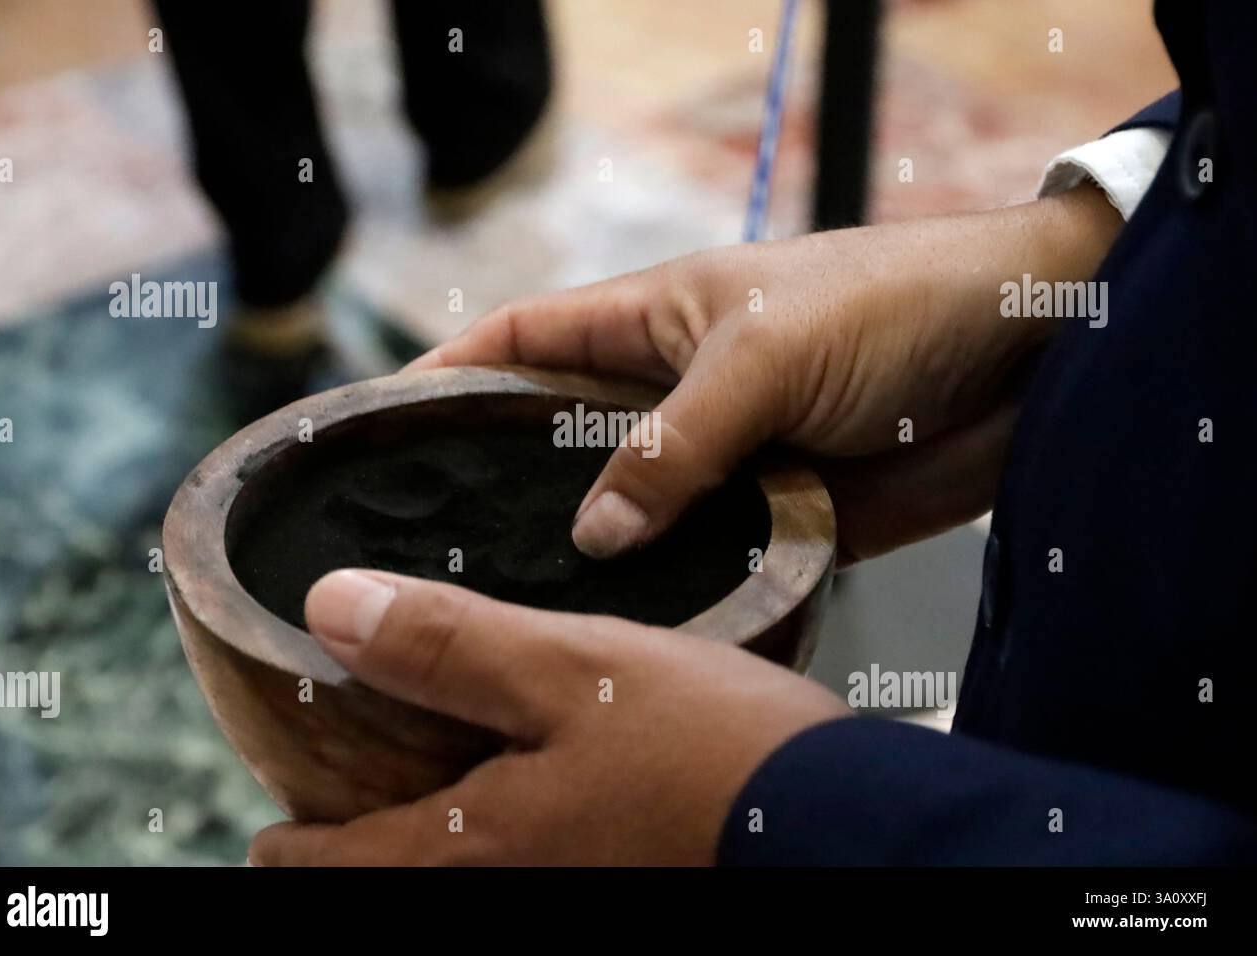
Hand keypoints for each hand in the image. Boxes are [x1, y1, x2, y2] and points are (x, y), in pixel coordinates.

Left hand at [248, 569, 849, 864]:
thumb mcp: (571, 671)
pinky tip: (541, 775)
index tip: (268, 836)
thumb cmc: (712, 755)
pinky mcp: (633, 871)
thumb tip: (332, 607)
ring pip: (476, 871)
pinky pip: (541, 858)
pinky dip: (511, 828)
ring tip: (434, 781)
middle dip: (363, 848)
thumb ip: (450, 644)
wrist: (839, 819)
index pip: (342, 869)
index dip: (292, 852)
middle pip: (406, 879)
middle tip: (343, 803)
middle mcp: (518, 886)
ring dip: (438, 837)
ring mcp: (578, 884)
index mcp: (481, 845)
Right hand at [406, 184, 1121, 563]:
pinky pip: (705, 562)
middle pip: (562, 439)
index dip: (450, 372)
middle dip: (501, 480)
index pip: (525, 338)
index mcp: (656, 322)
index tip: (379, 423)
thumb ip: (677, 441)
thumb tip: (596, 532)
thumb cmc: (894, 305)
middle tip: (434, 546)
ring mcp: (723, 463)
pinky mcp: (776, 519)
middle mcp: (676, 396)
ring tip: (514, 608)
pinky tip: (628, 635)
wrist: (1029, 360)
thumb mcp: (768, 351)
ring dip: (589, 553)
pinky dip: (672, 594)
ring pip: (630, 514)